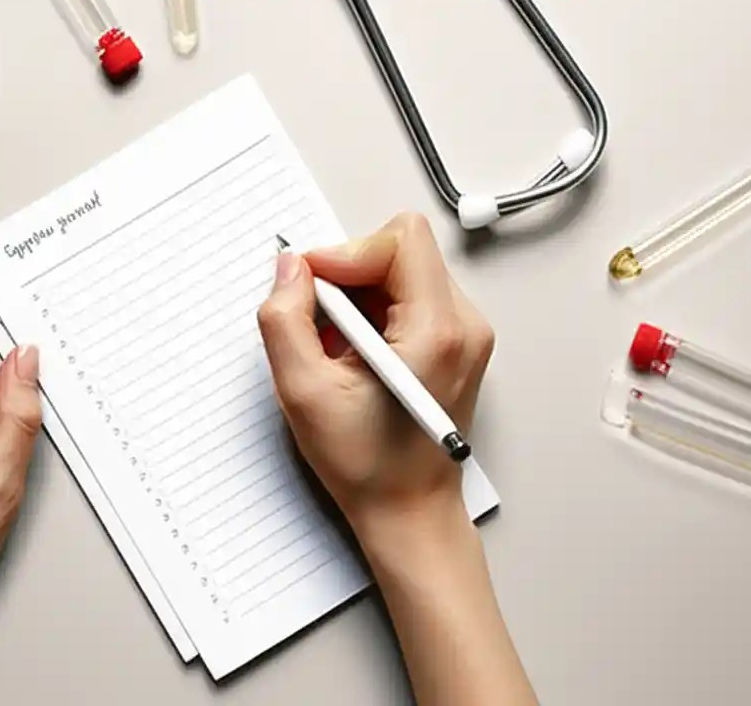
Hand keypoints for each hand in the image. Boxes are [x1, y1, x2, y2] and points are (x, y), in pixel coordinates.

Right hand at [257, 213, 493, 535]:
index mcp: (438, 331)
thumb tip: (289, 269)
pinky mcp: (456, 342)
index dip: (344, 254)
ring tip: (338, 350)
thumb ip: (285, 320)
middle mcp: (464, 324)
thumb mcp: (303, 392)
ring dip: (359, 297)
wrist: (408, 511)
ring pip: (403, 270)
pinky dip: (374, 314)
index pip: (398, 240)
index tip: (310, 286)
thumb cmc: (367, 465)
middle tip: (321, 326)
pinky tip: (356, 357)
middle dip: (349, 277)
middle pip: (402, 250)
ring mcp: (465, 333)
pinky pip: (410, 297)